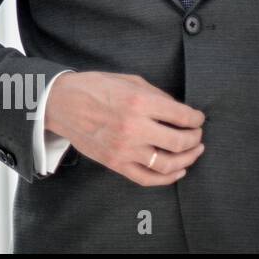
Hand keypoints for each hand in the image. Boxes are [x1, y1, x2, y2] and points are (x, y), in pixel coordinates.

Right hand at [45, 71, 204, 186]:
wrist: (60, 103)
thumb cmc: (93, 88)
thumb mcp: (127, 80)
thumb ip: (155, 95)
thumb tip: (178, 111)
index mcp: (138, 103)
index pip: (182, 116)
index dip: (196, 118)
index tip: (197, 118)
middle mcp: (133, 128)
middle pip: (179, 142)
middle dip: (195, 139)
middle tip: (196, 135)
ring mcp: (124, 149)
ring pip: (168, 164)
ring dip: (187, 159)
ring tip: (192, 152)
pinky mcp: (115, 163)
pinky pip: (147, 178)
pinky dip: (168, 178)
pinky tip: (177, 171)